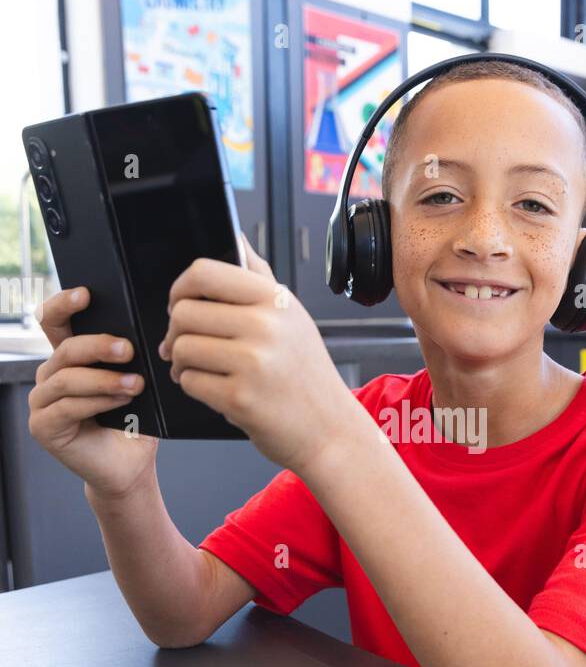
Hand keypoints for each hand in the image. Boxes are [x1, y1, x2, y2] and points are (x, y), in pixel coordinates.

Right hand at [28, 286, 157, 499]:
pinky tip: (120, 402)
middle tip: (128, 350)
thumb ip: (127, 360)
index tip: (87, 294)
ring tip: (134, 385)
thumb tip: (141, 334)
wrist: (131, 466)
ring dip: (103, 379)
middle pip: (65, 349)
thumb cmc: (133, 422)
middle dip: (98, 345)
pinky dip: (96, 402)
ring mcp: (42, 402)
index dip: (64, 303)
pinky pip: (66, 407)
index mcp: (68, 359)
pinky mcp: (43, 427)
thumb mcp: (135, 382)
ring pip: (66, 378)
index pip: (55, 321)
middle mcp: (50, 376)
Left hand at [158, 234, 356, 471]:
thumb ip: (259, 277)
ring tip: (198, 370)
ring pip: (182, 348)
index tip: (179, 304)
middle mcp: (266, 326)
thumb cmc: (305, 374)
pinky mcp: (240, 398)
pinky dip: (194, 387)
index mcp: (275, 300)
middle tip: (182, 346)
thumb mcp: (291, 317)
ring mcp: (253, 363)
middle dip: (175, 332)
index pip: (204, 272)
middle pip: (184, 312)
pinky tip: (214, 390)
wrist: (329, 431)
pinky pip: (189, 381)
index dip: (179, 288)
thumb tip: (235, 236)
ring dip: (181, 362)